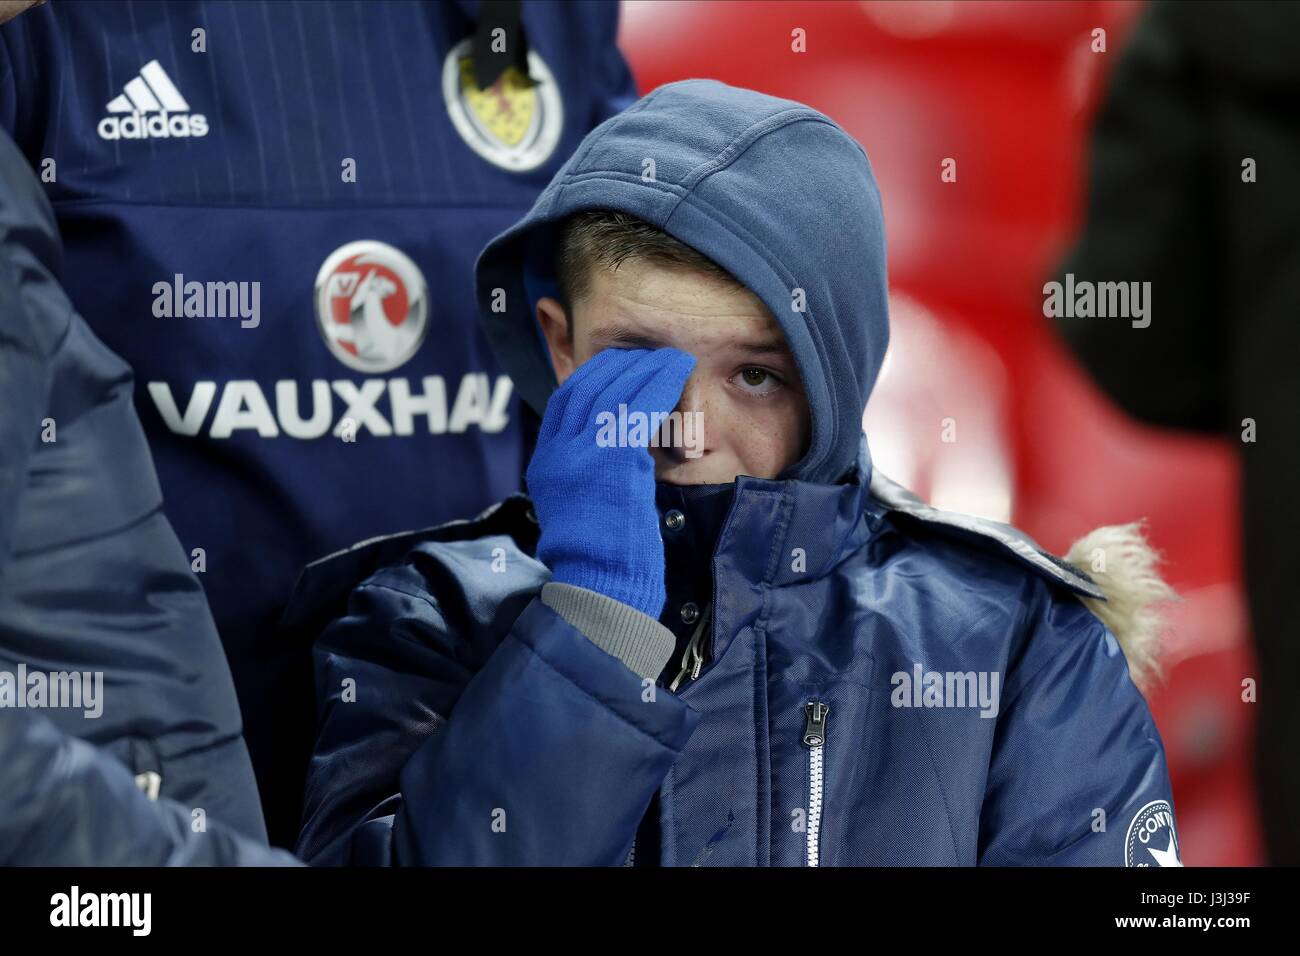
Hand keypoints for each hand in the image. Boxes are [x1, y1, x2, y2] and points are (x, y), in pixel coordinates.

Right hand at [526, 347, 695, 617]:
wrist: (598, 591)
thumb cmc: (601, 561)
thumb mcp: (581, 507)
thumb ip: (589, 473)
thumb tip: (619, 447)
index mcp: (545, 463)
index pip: (564, 401)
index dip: (593, 376)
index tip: (620, 365)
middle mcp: (557, 453)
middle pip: (587, 387)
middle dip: (621, 365)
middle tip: (650, 355)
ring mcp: (581, 456)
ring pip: (613, 391)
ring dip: (646, 368)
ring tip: (671, 358)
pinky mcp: (612, 463)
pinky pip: (637, 409)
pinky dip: (659, 384)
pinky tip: (678, 373)